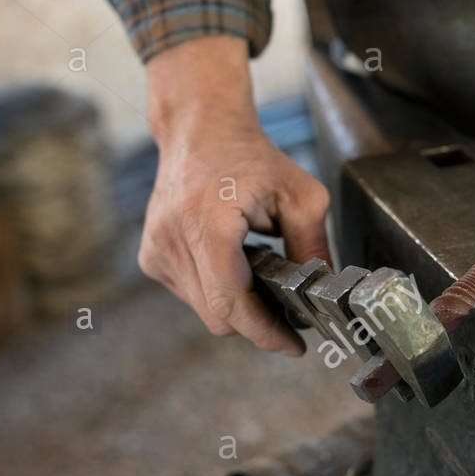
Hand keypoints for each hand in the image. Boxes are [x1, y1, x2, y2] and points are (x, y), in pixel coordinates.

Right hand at [139, 37, 330, 353]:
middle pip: (218, 315)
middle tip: (289, 315)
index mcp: (207, 223)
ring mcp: (156, 249)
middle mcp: (173, 239)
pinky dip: (216, 291)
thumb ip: (313, 245)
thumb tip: (324, 290)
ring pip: (204, 310)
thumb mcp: (301, 195)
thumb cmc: (250, 157)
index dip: (265, 332)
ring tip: (260, 274)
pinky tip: (234, 264)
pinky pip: (191, 295)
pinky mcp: (150, 256)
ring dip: (236, 304)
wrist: (200, 130)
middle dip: (256, 322)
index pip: (231, 302)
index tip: (293, 345)